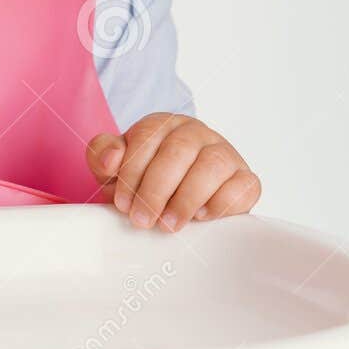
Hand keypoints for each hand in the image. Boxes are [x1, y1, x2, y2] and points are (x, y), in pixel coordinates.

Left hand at [85, 113, 260, 231]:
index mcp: (162, 124)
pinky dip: (221, 203)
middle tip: (143, 219)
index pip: (148, 136)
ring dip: (186, 198)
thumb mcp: (113, 168)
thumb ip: (102, 155)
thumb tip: (110, 158)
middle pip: (179, 151)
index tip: (122, 203)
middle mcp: (196, 133)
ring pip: (212, 165)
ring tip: (168, 224)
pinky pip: (243, 186)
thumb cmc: (142, 181)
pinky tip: (201, 218)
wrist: (174, 203)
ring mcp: (225, 154)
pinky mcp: (246, 179)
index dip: (132, 171)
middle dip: (156, 189)